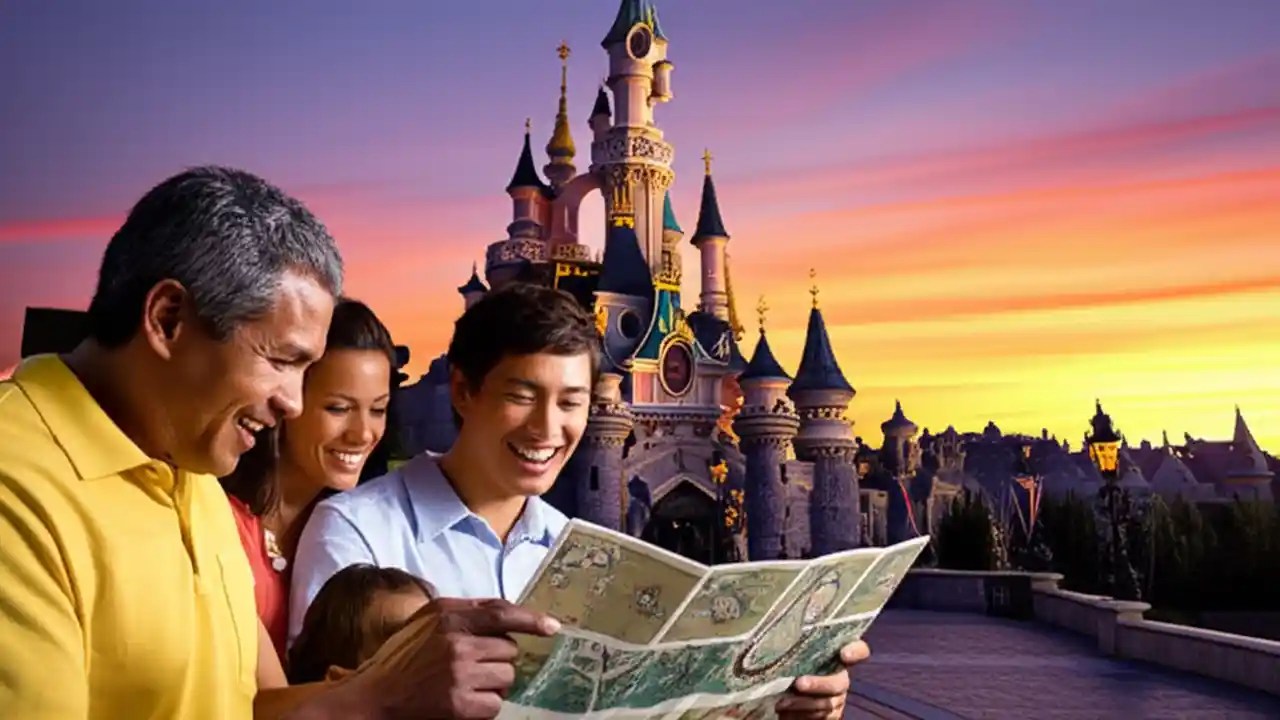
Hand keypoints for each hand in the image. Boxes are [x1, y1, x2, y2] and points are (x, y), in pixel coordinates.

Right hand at [343, 597, 560, 718]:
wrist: (375, 696)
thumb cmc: (402, 656)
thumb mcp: (428, 619)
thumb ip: (466, 610)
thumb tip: (508, 610)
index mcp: (449, 615)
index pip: (501, 613)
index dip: (531, 620)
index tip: (552, 627)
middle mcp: (456, 641)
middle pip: (509, 650)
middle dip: (499, 659)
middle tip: (475, 666)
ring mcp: (458, 673)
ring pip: (506, 677)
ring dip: (495, 684)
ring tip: (469, 684)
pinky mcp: (459, 704)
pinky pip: (496, 704)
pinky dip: (486, 706)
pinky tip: (466, 702)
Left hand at [775, 640, 869, 718]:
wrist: (786, 693)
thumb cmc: (789, 665)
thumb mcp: (793, 653)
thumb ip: (798, 647)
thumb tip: (784, 636)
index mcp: (836, 655)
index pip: (859, 649)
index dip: (856, 651)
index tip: (844, 654)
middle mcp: (841, 676)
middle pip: (840, 682)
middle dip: (819, 684)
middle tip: (799, 684)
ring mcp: (837, 697)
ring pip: (828, 703)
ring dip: (804, 703)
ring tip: (783, 701)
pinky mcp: (831, 715)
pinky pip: (821, 716)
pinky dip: (802, 714)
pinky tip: (786, 709)